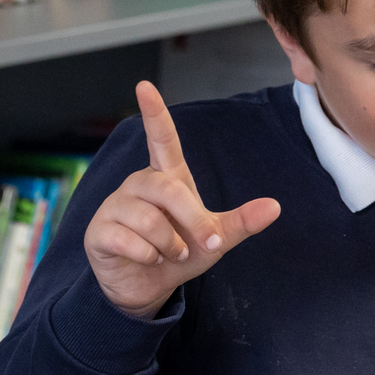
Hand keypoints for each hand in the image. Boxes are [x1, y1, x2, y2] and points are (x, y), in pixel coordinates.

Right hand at [84, 81, 281, 318]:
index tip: (145, 87)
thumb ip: (241, 222)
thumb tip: (275, 206)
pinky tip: (147, 259)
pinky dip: (148, 256)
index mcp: (166, 179)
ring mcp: (115, 206)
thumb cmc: (180, 253)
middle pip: (168, 190)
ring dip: (169, 245)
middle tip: (203, 246)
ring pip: (148, 219)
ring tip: (167, 254)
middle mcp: (138, 184)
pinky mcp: (98, 231)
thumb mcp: (215, 239)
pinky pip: (128, 240)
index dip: (154, 114)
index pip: (161, 140)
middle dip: (193, 222)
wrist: (148, 288)